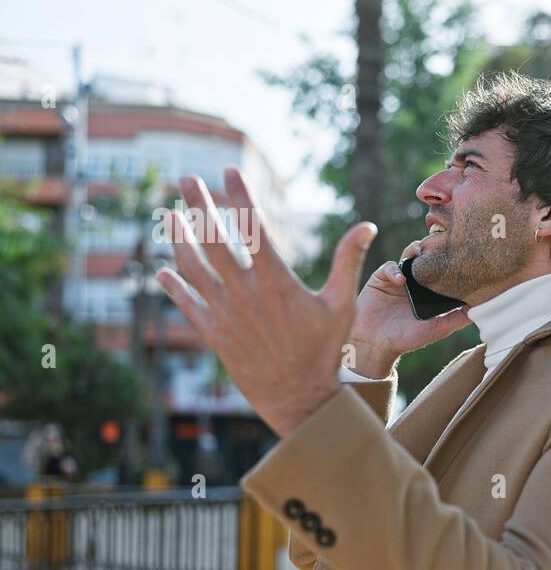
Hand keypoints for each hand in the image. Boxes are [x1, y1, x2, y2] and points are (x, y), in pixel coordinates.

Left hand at [156, 167, 378, 437]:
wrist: (300, 398)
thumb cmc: (325, 351)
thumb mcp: (342, 304)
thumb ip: (348, 261)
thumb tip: (366, 225)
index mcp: (276, 281)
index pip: (252, 227)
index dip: (239, 196)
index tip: (229, 172)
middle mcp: (244, 293)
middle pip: (214, 239)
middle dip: (199, 205)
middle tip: (187, 179)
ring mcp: (225, 313)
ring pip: (193, 266)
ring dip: (178, 238)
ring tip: (170, 215)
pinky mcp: (214, 334)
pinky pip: (187, 303)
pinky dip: (173, 285)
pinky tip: (164, 270)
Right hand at [348, 239, 471, 376]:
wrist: (376, 344)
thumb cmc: (407, 339)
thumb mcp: (437, 329)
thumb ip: (456, 319)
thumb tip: (478, 309)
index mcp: (429, 291)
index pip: (441, 270)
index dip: (448, 261)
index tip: (458, 255)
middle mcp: (415, 282)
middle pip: (426, 258)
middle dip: (432, 250)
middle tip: (439, 246)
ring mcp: (398, 278)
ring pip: (409, 256)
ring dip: (415, 252)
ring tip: (420, 254)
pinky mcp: (380, 278)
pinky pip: (389, 267)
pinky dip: (395, 271)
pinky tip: (401, 281)